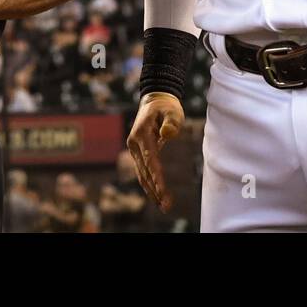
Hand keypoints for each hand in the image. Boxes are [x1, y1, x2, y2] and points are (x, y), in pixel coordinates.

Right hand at [125, 92, 184, 212]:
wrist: (155, 100)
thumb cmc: (166, 106)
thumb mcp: (172, 110)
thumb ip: (171, 121)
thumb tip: (168, 134)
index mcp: (141, 134)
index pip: (150, 159)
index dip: (156, 176)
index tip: (162, 191)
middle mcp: (134, 143)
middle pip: (144, 171)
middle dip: (155, 189)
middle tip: (166, 205)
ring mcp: (134, 149)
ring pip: (142, 174)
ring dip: (151, 190)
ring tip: (163, 206)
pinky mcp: (138, 152)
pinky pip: (143, 171)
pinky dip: (149, 184)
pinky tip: (156, 196)